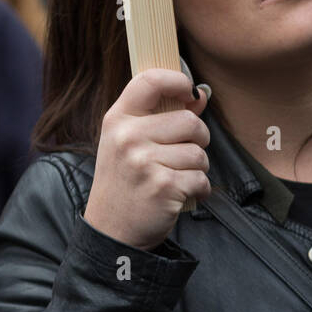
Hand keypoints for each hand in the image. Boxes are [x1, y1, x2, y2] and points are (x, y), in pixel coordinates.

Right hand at [82, 69, 211, 251]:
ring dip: (197, 167)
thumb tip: (199, 95)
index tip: (189, 92)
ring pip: (198, 152)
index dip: (177, 80)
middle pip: (189, 120)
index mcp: (117, 119)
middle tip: (183, 154)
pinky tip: (182, 194)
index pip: (150, 80)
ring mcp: (144, 162)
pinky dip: (200, 189)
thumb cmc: (124, 182)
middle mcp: (128, 137)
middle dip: (198, 138)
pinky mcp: (163, 186)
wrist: (111, 231)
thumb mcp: (127, 142)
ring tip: (178, 177)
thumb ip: (159, 115)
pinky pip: (201, 178)